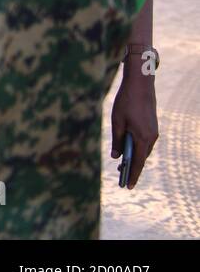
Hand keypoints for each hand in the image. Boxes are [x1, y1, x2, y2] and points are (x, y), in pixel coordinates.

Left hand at [111, 63, 158, 188]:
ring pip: (144, 149)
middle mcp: (152, 137)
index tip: (128, 186)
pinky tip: (129, 150)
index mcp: (143, 138)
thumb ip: (117, 141)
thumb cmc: (126, 103)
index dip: (133, 175)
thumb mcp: (117, 122)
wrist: (140, 85)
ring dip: (135, 157)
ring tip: (123, 165)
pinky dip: (137, 148)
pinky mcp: (152, 126)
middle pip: (142, 157)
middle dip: (133, 168)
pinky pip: (145, 141)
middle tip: (121, 177)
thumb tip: (117, 157)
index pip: (138, 162)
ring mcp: (154, 132)